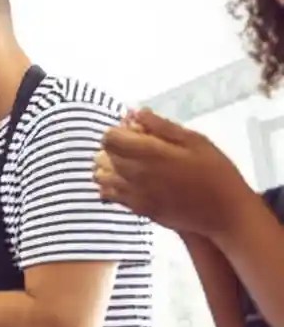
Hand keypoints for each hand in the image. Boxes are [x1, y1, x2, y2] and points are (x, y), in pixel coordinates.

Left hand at [94, 108, 256, 236]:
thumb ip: (162, 127)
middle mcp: (135, 174)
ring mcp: (133, 194)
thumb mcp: (195, 141)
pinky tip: (126, 181)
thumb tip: (135, 113)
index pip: (110, 138)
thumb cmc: (215, 172)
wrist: (225, 213)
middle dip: (113, 148)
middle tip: (134, 146)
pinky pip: (109, 195)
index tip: (132, 132)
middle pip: (103, 156)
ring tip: (127, 164)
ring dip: (108, 167)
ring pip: (101, 177)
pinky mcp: (137, 209)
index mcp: (150, 153)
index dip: (118, 131)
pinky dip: (110, 185)